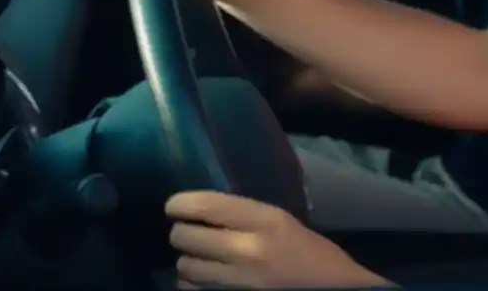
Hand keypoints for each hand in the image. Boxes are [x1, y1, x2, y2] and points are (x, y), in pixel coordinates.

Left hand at [166, 191, 391, 288]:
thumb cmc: (314, 257)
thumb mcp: (283, 223)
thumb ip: (246, 217)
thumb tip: (203, 211)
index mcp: (265, 221)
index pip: (205, 205)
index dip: (180, 204)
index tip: (173, 207)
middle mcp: (248, 251)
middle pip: (186, 237)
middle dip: (181, 235)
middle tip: (186, 235)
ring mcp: (239, 283)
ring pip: (185, 269)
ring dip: (187, 264)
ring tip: (197, 262)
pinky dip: (194, 287)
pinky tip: (205, 283)